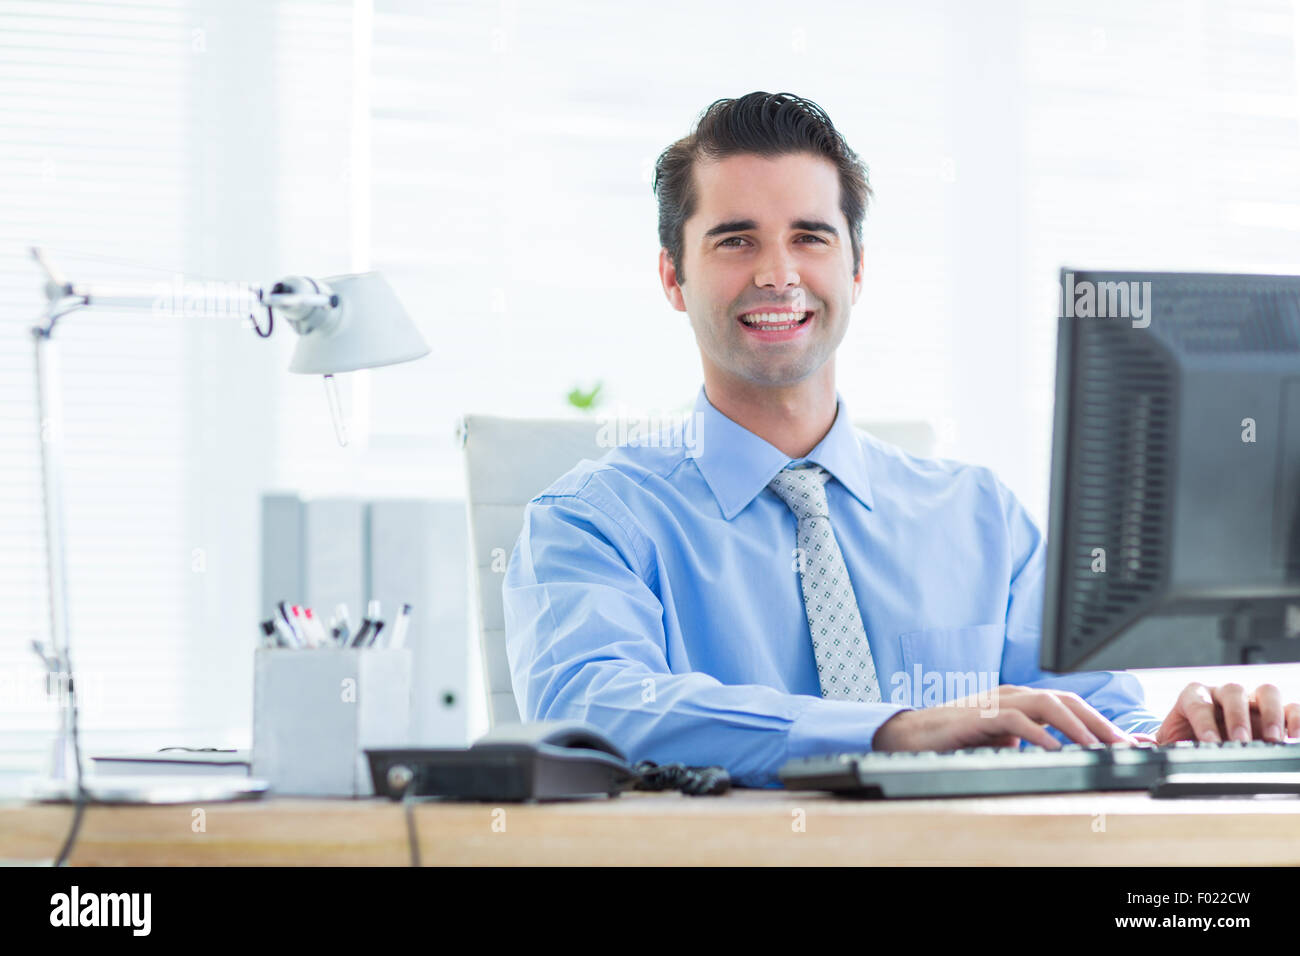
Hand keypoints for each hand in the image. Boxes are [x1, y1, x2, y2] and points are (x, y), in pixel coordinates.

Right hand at [872, 684, 1137, 752]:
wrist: (914, 735)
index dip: (1100, 721)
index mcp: (1021, 699)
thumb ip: (1030, 740)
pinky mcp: (980, 715)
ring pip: (1046, 704)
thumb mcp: (1002, 739)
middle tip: (1124, 744)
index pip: (1070, 705)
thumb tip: (1064, 753)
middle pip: (1066, 699)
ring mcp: (997, 702)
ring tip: (1097, 747)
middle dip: (1099, 721)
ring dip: (1076, 726)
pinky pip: (1015, 721)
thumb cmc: (956, 738)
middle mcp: (1013, 695)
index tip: (1126, 741)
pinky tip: (1054, 749)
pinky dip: (1037, 734)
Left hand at [1150, 682, 1299, 744]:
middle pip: (1233, 690)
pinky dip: (1295, 718)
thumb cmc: (1184, 739)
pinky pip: (1291, 706)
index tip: (1210, 743)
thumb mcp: (1166, 742)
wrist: (1201, 739)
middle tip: (1241, 741)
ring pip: (1265, 691)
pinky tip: (1294, 737)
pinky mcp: (1274, 710)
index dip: (1204, 721)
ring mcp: (1250, 699)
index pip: (1198, 701)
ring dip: (1270, 714)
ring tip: (1272, 740)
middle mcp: (1222, 692)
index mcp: (1192, 695)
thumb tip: (1134, 745)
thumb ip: (1150, 744)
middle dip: (1237, 716)